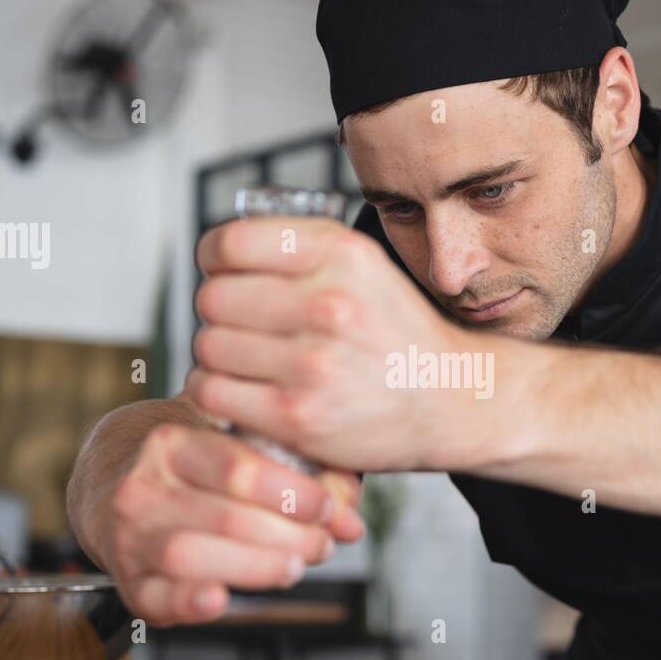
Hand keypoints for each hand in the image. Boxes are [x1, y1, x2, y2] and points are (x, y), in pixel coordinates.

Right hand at [95, 422, 363, 625]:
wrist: (109, 479)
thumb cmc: (191, 463)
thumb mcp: (231, 445)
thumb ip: (292, 470)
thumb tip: (352, 516)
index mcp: (171, 443)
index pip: (237, 469)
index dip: (292, 493)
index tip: (330, 509)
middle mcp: (142, 487)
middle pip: (223, 517)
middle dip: (286, 536)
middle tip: (323, 544)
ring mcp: (128, 535)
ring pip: (190, 556)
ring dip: (253, 567)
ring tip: (293, 567)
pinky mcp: (126, 579)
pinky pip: (155, 597)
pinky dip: (189, 602)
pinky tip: (222, 600)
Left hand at [186, 217, 478, 470]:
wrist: (452, 400)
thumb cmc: (399, 335)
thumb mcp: (367, 267)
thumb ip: (301, 248)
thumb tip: (221, 251)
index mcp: (342, 255)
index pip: (229, 243)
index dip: (214, 260)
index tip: (223, 274)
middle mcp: (329, 303)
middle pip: (212, 297)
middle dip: (219, 313)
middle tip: (241, 327)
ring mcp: (313, 363)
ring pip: (208, 346)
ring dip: (217, 356)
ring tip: (246, 362)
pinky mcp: (298, 416)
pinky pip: (212, 392)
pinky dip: (214, 392)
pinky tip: (239, 391)